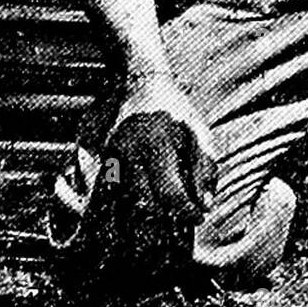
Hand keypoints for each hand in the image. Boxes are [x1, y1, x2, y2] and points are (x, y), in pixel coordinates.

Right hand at [105, 78, 217, 225]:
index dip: (186, 211)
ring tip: (162, 215)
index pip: (170, 192)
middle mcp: (129, 150)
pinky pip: (112, 191)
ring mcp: (112, 154)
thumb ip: (205, 169)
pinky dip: (126, 203)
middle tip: (180, 220)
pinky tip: (142, 205)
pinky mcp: (103, 158)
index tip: (198, 217)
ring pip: (125, 201)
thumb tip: (205, 206)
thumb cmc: (176, 113)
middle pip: (144, 202)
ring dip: (144, 214)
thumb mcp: (198, 133)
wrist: (142, 86)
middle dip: (165, 217)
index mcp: (157, 142)